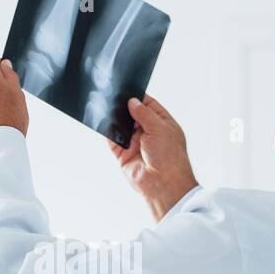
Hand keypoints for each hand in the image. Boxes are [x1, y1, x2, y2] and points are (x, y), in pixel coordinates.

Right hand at [109, 96, 197, 221]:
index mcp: (162, 124)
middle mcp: (149, 134)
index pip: (149, 106)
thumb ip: (144, 113)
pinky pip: (113, 141)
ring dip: (116, 120)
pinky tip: (104, 124)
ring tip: (108, 108)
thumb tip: (132, 102)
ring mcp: (135, 144)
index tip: (128, 89)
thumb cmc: (170, 157)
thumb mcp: (160, 128)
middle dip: (125, 108)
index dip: (139, 97)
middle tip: (115, 97)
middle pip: (133, 115)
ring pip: (122, 127)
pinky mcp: (124, 155)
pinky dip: (108, 133)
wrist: (164, 184)